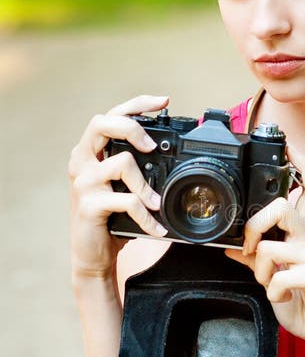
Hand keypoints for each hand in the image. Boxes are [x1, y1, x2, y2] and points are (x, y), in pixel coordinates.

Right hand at [68, 95, 169, 279]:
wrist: (92, 255)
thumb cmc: (111, 218)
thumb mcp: (123, 188)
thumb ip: (137, 169)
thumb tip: (171, 157)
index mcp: (90, 152)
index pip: (110, 116)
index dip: (136, 104)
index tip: (162, 101)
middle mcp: (81, 161)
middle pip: (101, 123)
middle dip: (132, 126)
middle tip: (153, 146)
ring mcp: (83, 182)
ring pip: (121, 163)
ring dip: (146, 185)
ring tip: (157, 203)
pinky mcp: (88, 204)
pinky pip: (126, 201)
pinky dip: (146, 215)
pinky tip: (156, 227)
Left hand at [225, 148, 304, 356]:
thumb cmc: (304, 302)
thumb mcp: (273, 279)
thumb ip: (256, 260)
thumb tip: (231, 247)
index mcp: (301, 236)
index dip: (301, 167)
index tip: (291, 148)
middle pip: (283, 207)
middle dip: (254, 227)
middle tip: (249, 249)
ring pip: (271, 246)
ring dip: (260, 271)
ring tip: (269, 284)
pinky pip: (279, 277)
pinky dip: (273, 292)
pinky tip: (283, 298)